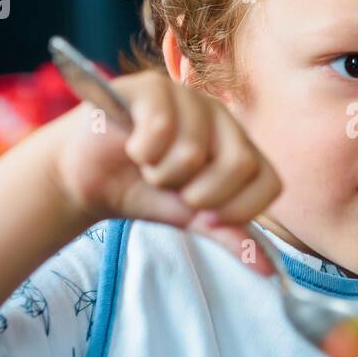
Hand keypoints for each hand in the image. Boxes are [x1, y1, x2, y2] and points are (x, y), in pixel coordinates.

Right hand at [48, 69, 281, 273]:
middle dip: (199, 194)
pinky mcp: (153, 86)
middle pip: (239, 164)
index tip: (205, 219)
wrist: (87, 178)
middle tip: (174, 190)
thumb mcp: (190, 218)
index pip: (270, 181)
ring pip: (194, 150)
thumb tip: (267, 270)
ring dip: (162, 173)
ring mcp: (190, 98)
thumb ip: (229, 235)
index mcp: (240, 148)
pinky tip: (132, 145)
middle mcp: (223, 119)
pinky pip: (161, 125)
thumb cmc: (143, 192)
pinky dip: (141, 150)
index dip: (239, 209)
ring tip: (148, 166)